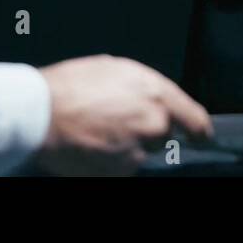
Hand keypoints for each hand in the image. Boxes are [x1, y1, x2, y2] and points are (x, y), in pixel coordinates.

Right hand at [36, 54, 212, 175]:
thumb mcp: (113, 69)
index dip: (200, 131)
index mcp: (157, 93)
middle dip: (145, 132)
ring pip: (139, 153)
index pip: (196, 119)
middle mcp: (154, 123)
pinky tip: (89, 145)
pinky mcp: (119, 173)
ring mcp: (137, 151)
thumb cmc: (71, 86)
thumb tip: (150, 97)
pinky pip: (119, 168)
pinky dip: (108, 161)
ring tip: (95, 130)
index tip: (202, 137)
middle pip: (162, 135)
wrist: (40, 113)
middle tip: (114, 122)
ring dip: (123, 146)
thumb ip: (141, 87)